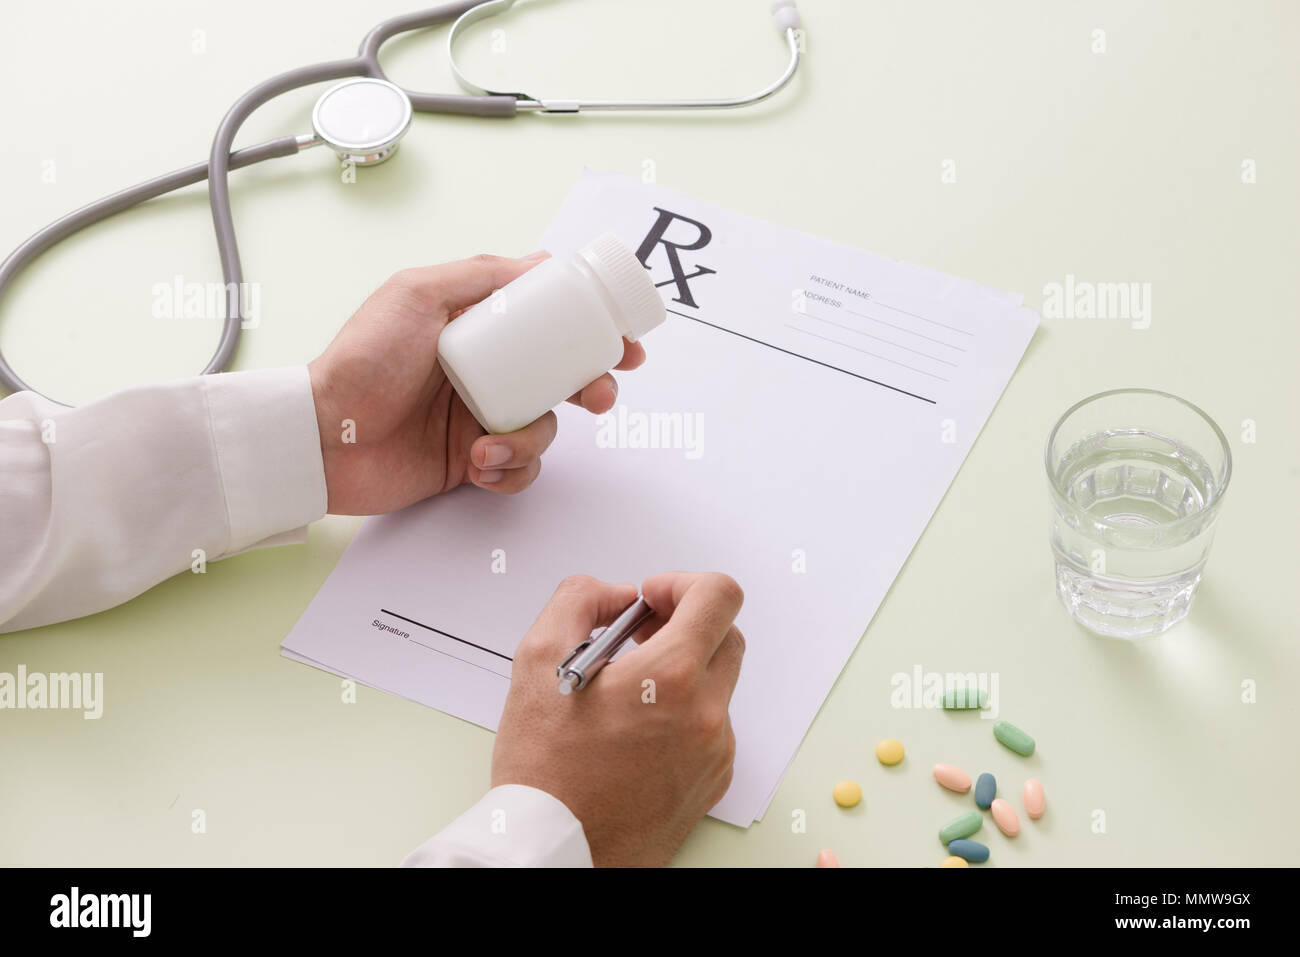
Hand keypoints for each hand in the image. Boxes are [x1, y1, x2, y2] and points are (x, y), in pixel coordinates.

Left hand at [307, 253, 646, 514]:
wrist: (324, 439)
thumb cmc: (362, 362)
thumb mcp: (417, 294)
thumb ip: (479, 275)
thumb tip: (540, 262)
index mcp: (476, 329)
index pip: (548, 324)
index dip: (592, 332)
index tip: (622, 342)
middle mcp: (484, 372)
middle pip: (562, 378)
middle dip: (590, 387)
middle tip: (599, 395)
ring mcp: (480, 418)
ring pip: (545, 428)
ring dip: (529, 439)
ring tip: (488, 444)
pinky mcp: (472, 462)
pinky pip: (518, 469)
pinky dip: (508, 470)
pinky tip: (478, 465)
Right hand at [492, 571, 745, 866]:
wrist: (554, 849)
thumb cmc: (543, 769)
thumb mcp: (537, 660)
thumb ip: (579, 601)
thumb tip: (617, 595)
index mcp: (670, 678)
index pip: (720, 595)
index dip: (683, 583)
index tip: (652, 599)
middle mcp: (706, 714)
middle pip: (726, 635)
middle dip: (685, 625)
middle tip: (638, 638)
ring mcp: (715, 751)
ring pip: (717, 683)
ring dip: (682, 672)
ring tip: (628, 693)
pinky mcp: (713, 780)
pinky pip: (712, 726)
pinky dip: (684, 714)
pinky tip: (638, 731)